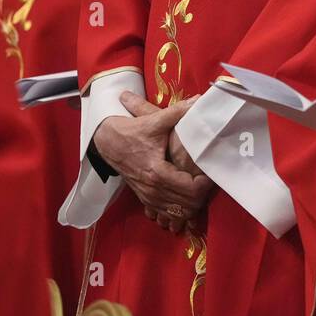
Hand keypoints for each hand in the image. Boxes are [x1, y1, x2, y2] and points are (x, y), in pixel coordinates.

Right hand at [93, 92, 212, 232]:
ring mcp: (148, 197)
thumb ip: (178, 112)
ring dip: (192, 204)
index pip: (191, 190)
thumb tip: (199, 100)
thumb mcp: (154, 121)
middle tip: (207, 179)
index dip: (205, 184)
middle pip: (188, 205)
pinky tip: (184, 198)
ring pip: (179, 214)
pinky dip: (178, 210)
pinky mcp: (145, 199)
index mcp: (158, 173)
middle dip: (201, 195)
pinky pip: (166, 215)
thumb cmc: (131, 132)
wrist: (107, 142)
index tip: (209, 172)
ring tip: (198, 188)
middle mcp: (153, 189)